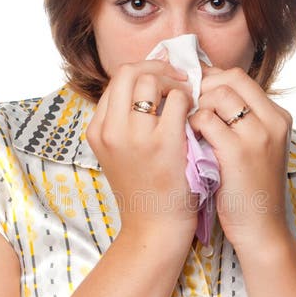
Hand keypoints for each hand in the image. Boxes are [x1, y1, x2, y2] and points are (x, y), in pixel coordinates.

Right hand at [86, 58, 198, 239]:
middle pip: (131, 72)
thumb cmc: (145, 190)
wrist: (154, 229)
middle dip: (159, 67)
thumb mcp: (120, 154)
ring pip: (154, 81)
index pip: (117, 80)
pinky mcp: (164, 144)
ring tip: (189, 98)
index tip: (164, 77)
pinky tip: (197, 114)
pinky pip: (179, 101)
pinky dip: (191, 101)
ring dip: (176, 83)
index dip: (144, 70)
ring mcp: (136, 136)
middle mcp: (112, 130)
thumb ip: (126, 121)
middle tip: (179, 78)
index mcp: (98, 130)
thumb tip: (149, 82)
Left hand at [188, 63, 294, 250]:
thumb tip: (206, 92)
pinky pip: (205, 120)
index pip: (240, 77)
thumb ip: (240, 121)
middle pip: (230, 79)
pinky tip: (189, 140)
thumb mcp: (256, 148)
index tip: (193, 91)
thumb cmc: (250, 189)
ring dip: (196, 106)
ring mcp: (257, 135)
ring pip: (218, 95)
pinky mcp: (238, 152)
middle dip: (202, 88)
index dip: (211, 79)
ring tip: (189, 126)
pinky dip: (191, 125)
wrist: (261, 228)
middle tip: (186, 106)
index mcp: (278, 116)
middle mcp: (273, 120)